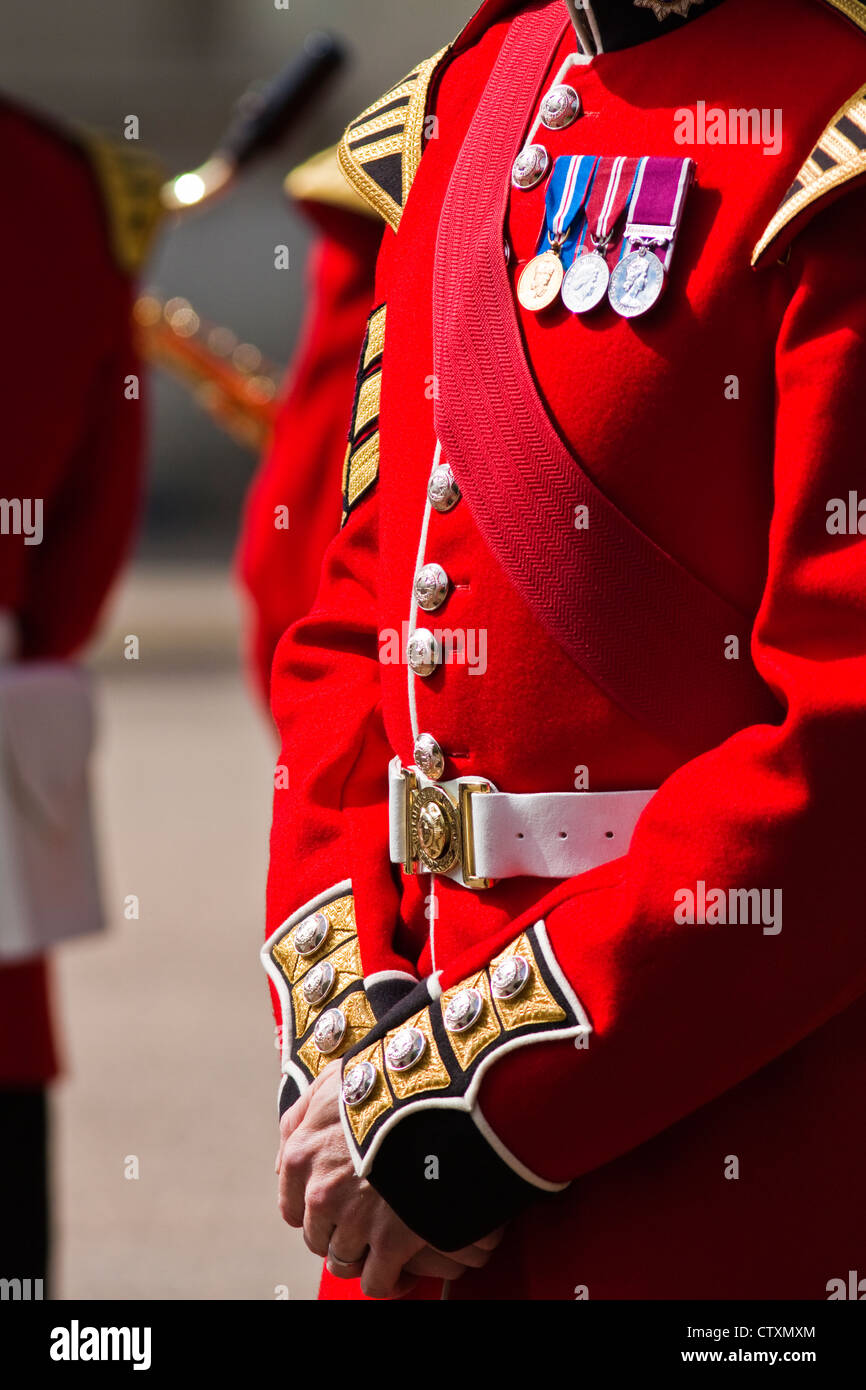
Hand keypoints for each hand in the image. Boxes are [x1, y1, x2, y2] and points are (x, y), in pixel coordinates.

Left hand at [276, 1062, 503, 1296]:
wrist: (436, 1095)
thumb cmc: (388, 1080)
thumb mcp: (333, 1078)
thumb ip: (305, 1110)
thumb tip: (290, 1136)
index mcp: (302, 1155)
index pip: (293, 1208)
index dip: (318, 1210)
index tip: (337, 1207)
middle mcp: (321, 1193)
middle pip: (318, 1237)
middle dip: (341, 1232)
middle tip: (367, 1223)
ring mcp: (356, 1219)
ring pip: (344, 1260)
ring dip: (363, 1256)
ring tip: (386, 1247)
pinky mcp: (392, 1239)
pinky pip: (377, 1281)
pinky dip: (388, 1281)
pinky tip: (402, 1270)